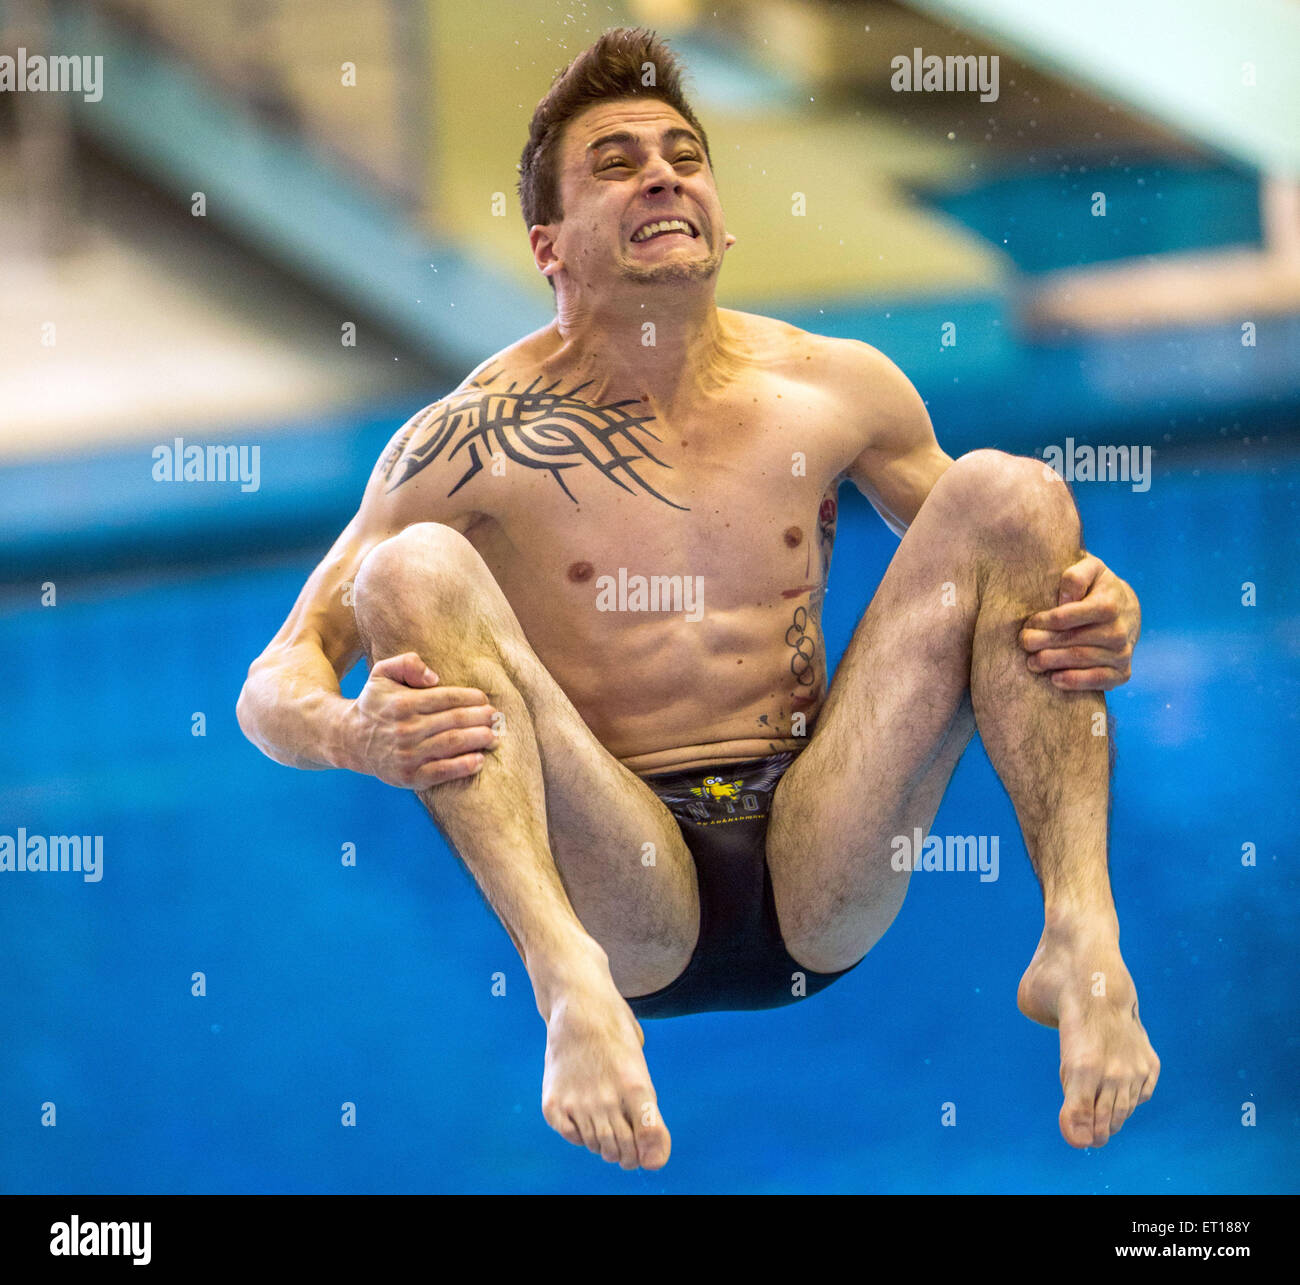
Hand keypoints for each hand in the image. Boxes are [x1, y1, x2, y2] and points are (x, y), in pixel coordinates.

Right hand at [339, 651, 499, 786]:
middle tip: (495, 716)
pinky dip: (464, 766)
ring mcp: (408, 755)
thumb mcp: (382, 673)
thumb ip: (406, 663)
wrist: (350, 740)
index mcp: (403, 703)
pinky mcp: (409, 776)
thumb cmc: (374, 703)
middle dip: (480, 717)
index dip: (471, 697)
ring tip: (494, 735)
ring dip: (478, 739)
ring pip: (452, 744)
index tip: (484, 699)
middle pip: (454, 721)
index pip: (446, 698)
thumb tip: (434, 676)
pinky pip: (443, 771)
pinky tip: (480, 760)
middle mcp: (406, 729)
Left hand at [1019, 555, 1139, 690]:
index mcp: (1109, 605)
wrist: (1125, 610)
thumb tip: (1064, 599)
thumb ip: (1076, 576)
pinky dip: (1076, 682)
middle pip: (1074, 640)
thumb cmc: (1097, 588)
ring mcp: (1122, 653)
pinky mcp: (1122, 673)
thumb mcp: (1090, 570)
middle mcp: (1119, 631)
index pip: (1071, 616)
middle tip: (1024, 643)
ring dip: (1052, 663)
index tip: (1030, 623)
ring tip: (1031, 662)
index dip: (1046, 621)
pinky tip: (1054, 680)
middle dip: (1043, 643)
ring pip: (1082, 660)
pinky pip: (1099, 681)